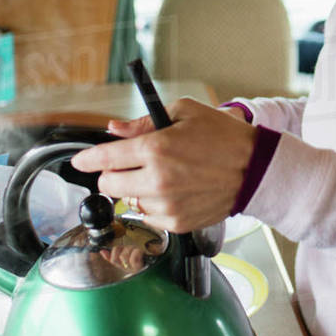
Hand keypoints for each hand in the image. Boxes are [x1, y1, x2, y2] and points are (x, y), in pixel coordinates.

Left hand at [71, 98, 257, 232]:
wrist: (256, 170)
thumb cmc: (224, 138)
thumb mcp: (185, 113)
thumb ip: (144, 122)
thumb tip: (115, 129)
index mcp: (156, 148)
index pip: (104, 157)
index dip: (86, 159)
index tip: (80, 161)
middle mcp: (157, 179)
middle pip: (108, 184)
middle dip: (113, 173)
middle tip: (130, 164)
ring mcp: (166, 205)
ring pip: (127, 202)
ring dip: (135, 189)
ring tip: (160, 177)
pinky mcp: (177, 223)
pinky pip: (148, 217)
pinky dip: (153, 206)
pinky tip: (173, 192)